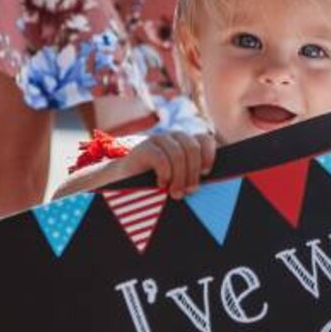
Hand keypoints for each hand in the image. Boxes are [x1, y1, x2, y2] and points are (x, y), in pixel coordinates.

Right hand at [55, 130, 217, 200]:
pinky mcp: (143, 148)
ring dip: (180, 177)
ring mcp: (157, 140)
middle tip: (189, 191)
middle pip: (193, 148)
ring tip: (175, 193)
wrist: (119, 182)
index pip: (204, 139)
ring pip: (179, 153)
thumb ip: (191, 176)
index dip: (209, 155)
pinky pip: (161, 158)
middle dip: (193, 172)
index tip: (207, 174)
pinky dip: (164, 174)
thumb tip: (212, 185)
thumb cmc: (151, 184)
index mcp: (183, 143)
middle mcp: (172, 138)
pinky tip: (160, 184)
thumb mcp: (176, 179)